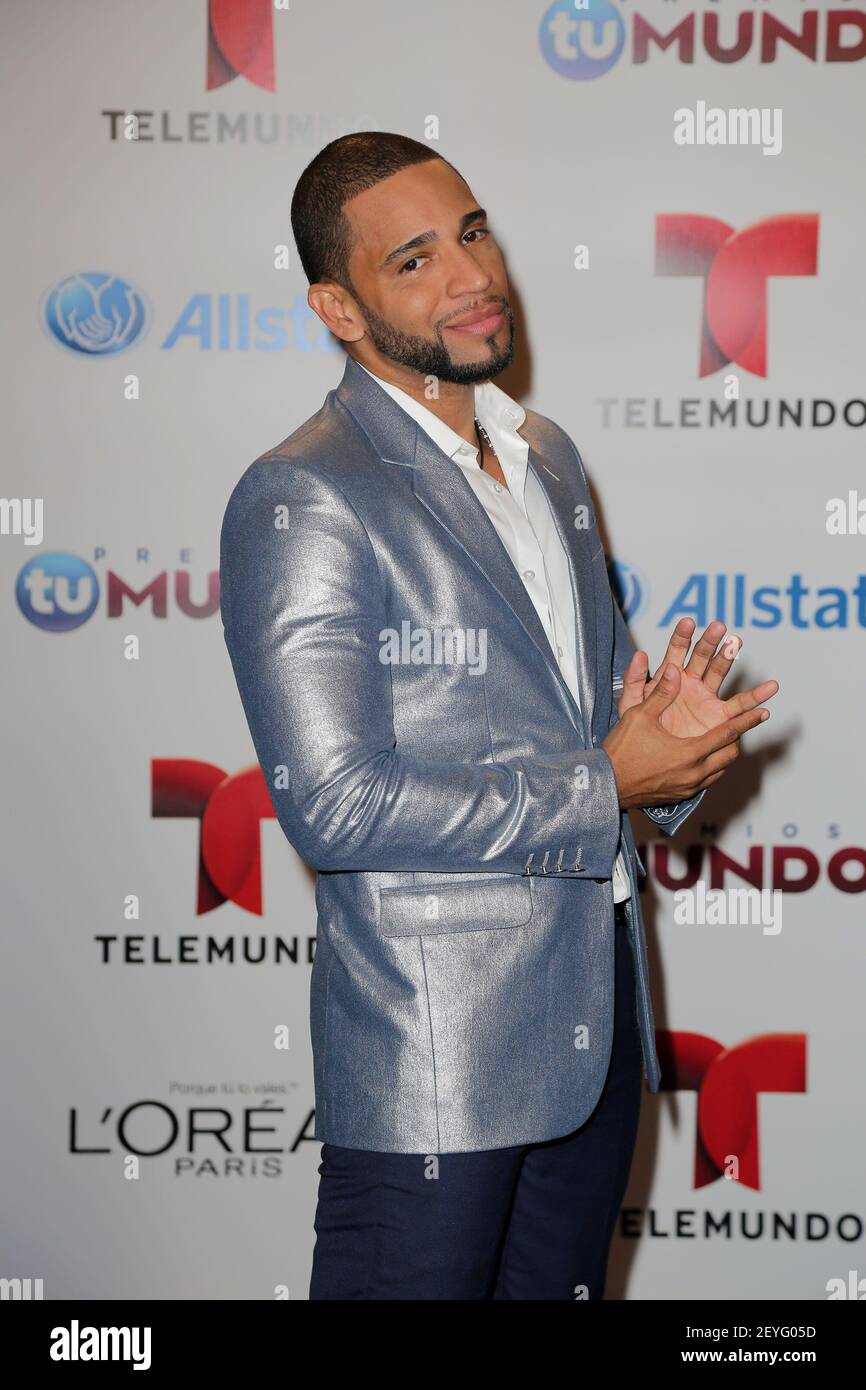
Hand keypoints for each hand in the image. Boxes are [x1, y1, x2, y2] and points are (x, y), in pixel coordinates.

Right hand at [603, 662, 770, 809]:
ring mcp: (689, 787)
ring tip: (726, 740)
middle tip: (744, 724)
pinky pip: (707, 780)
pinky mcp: (681, 795)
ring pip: (720, 769)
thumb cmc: (622, 750)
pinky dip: (712, 766)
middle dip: (738, 738)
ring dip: (725, 753)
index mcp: (690, 752)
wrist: (607, 785)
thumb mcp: (639, 716)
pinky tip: (704, 758)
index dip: (747, 721)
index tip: (764, 711)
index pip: (727, 734)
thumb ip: (661, 693)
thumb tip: (676, 669)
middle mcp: (695, 773)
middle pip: (729, 754)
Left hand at [618, 617, 778, 738]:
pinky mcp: (718, 717)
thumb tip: (641, 653)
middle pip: (702, 657)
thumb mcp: (631, 705)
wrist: (654, 760)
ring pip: (721, 674)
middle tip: (718, 627)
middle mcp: (691, 683)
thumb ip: (634, 680)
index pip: (676, 651)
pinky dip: (755, 699)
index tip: (688, 622)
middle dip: (710, 641)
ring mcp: (706, 698)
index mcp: (669, 677)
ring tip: (737, 643)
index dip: (682, 636)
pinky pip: (739, 707)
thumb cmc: (638, 731)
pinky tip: (769, 689)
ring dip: (729, 658)